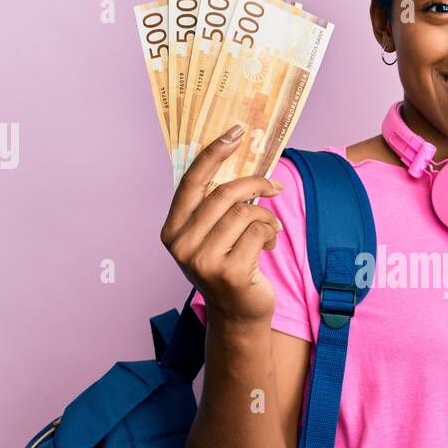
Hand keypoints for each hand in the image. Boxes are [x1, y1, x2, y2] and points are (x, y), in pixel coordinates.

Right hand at [160, 125, 285, 326]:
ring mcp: (202, 261)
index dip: (214, 153)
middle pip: (223, 194)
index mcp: (172, 230)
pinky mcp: (229, 273)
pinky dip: (270, 233)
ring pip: (244, 213)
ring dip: (266, 216)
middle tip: (275, 185)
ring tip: (270, 229)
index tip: (236, 132)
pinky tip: (269, 246)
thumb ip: (214, 206)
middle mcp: (181, 245)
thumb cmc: (228, 266)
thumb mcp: (212, 236)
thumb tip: (240, 160)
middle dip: (255, 184)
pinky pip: (258, 232)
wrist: (237, 315)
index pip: (191, 181)